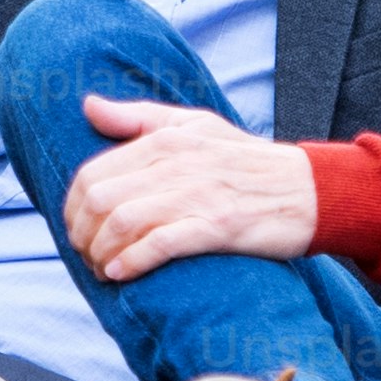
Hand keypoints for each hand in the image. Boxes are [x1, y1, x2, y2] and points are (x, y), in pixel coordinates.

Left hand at [58, 87, 321, 280]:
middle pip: (99, 200)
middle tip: (87, 255)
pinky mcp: (217, 227)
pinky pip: (159, 244)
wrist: (309, 189)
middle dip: (81, 235)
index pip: (92, 173)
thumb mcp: (193, 125)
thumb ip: (137, 117)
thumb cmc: (246, 160)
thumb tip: (87, 106)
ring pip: (122, 223)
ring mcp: (196, 196)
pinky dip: (131, 262)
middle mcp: (175, 165)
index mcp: (164, 140)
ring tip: (104, 269)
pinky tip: (121, 275)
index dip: (72, 207)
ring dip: (101, 253)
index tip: (76, 229)